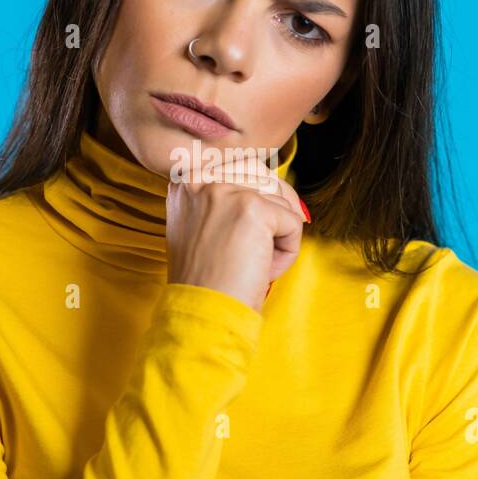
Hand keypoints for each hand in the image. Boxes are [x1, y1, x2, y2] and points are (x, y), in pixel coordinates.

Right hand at [165, 152, 309, 313]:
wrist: (203, 312)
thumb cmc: (206, 281)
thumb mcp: (200, 228)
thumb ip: (224, 201)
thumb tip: (274, 184)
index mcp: (184, 181)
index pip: (239, 166)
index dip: (261, 196)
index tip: (260, 227)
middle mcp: (201, 179)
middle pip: (264, 177)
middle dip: (278, 211)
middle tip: (271, 245)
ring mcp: (226, 191)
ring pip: (280, 200)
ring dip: (279, 236)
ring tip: (257, 265)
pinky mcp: (253, 209)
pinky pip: (293, 222)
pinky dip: (288, 252)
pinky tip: (264, 271)